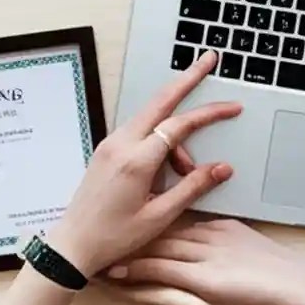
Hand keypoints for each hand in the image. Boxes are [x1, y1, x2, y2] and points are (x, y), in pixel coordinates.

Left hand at [45, 51, 238, 275]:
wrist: (72, 245)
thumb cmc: (114, 236)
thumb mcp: (160, 216)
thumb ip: (193, 187)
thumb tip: (222, 167)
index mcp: (136, 161)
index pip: (179, 126)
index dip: (209, 113)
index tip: (232, 108)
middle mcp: (120, 144)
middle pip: (161, 100)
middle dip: (187, 78)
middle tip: (208, 59)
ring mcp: (111, 143)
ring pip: (152, 119)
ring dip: (175, 131)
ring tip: (185, 170)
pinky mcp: (107, 149)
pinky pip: (140, 132)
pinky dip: (159, 139)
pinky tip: (166, 166)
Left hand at [105, 218, 304, 304]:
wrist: (296, 293)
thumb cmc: (274, 278)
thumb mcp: (244, 250)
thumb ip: (222, 237)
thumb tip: (203, 234)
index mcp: (218, 228)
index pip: (177, 209)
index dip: (150, 210)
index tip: (127, 212)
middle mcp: (207, 239)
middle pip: (161, 226)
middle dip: (132, 228)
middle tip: (105, 231)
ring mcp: (203, 258)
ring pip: (156, 248)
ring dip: (126, 251)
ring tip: (102, 254)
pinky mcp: (201, 280)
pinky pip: (160, 273)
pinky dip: (134, 272)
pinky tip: (116, 275)